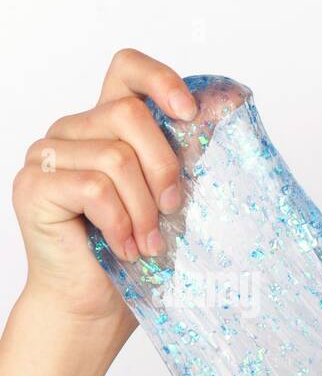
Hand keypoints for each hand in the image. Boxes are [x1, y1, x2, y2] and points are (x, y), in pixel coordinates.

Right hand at [10, 47, 194, 325]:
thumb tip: (233, 104)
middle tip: (174, 211)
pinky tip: (124, 247)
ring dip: (144, 209)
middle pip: (130, 115)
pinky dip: (120, 222)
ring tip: (149, 243)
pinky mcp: (35, 184)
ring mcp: (49, 154)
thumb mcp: (174, 198)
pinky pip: (93, 187)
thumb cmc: (139, 254)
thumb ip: (189, 155)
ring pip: (116, 157)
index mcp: (109, 124)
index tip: (191, 114)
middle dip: (165, 167)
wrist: (97, 305)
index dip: (161, 80)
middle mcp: (75, 130)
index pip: (128, 69)